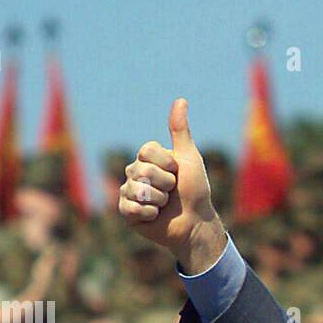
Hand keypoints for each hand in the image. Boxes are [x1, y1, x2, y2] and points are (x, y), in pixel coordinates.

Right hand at [119, 98, 225, 271]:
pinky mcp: (127, 213)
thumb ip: (180, 131)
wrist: (196, 222)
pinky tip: (156, 217)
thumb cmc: (194, 190)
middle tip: (172, 192)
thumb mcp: (189, 157)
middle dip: (165, 184)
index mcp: (147, 158)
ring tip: (165, 205)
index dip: (166, 163)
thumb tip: (180, 100)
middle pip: (142, 170)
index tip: (177, 172)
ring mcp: (129, 192)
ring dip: (158, 200)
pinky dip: (149, 214)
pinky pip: (131, 208)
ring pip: (137, 190)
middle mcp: (135, 173)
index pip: (146, 150)